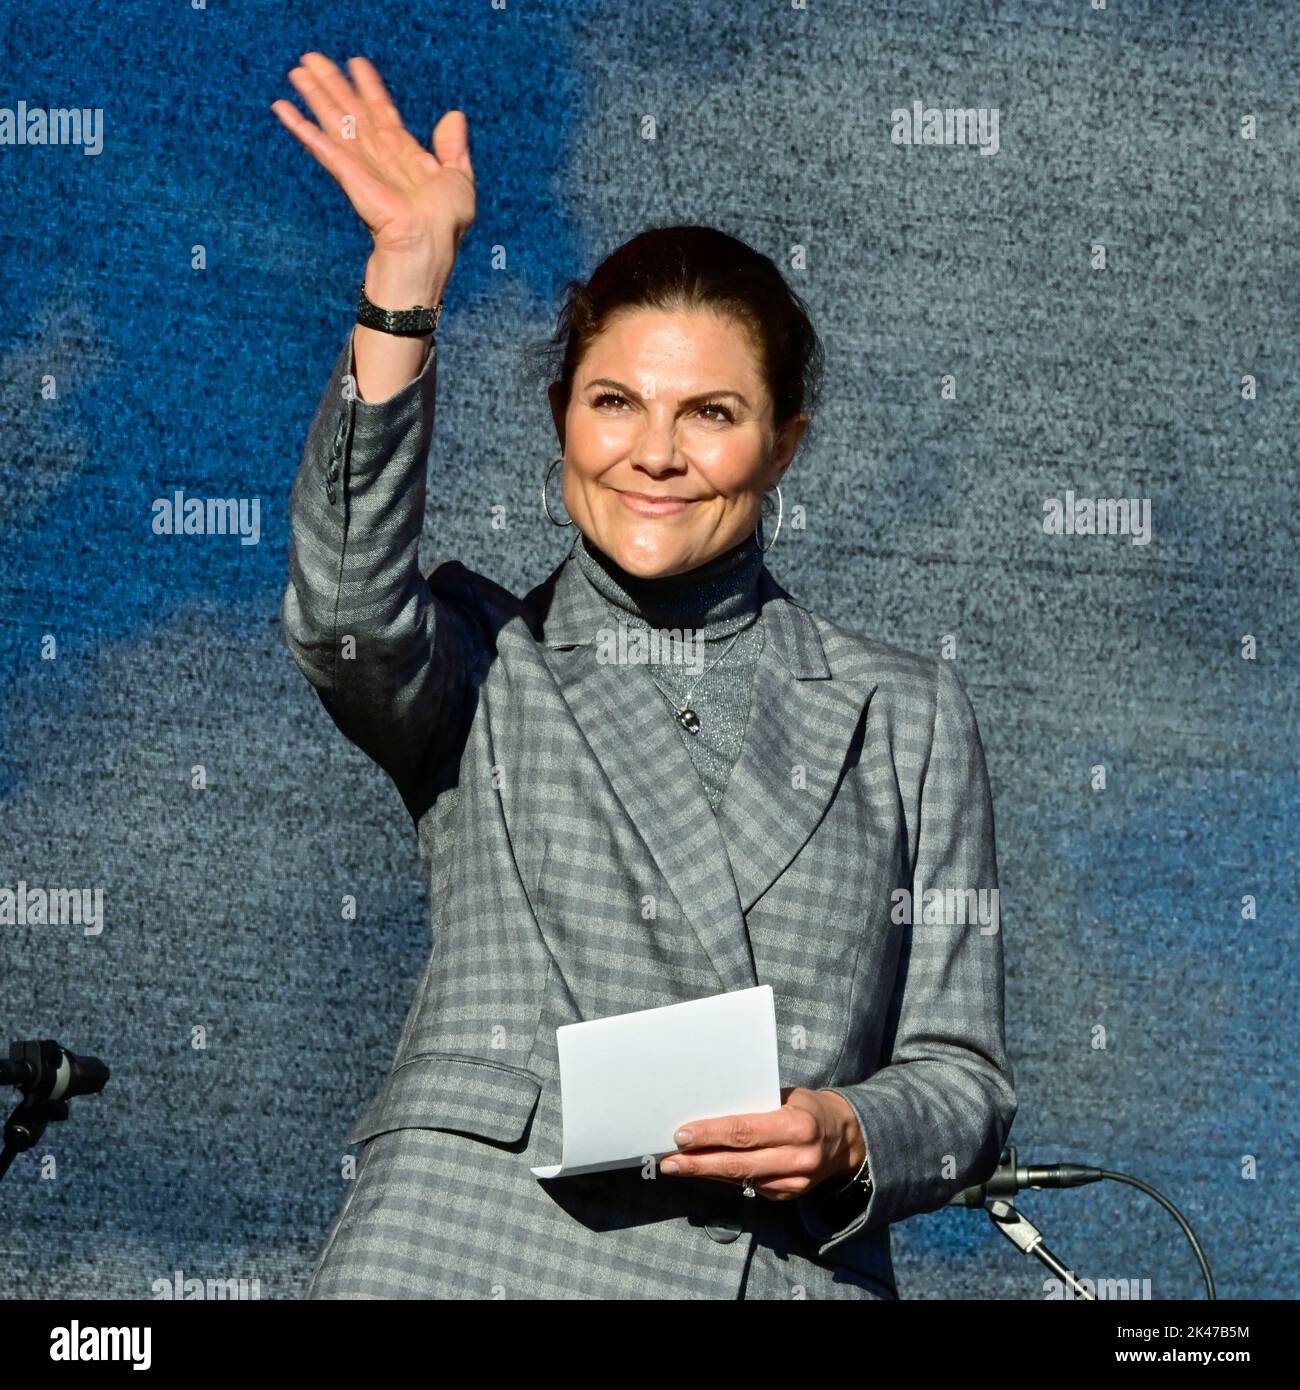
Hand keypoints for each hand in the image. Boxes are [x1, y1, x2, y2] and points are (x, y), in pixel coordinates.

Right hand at [272, 52, 474, 270]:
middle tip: (312, 58)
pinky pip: (322, 146)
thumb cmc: (446, 226)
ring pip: (335, 122)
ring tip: (297, 70)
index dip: (370, 88)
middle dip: (333, 84)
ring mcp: (361, 166)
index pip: (383, 113)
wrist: (428, 247)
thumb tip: (453, 114)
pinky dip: (302, 127)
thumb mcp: (460, 180)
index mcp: (406, 156)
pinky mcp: (348, 176)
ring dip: (315, 95)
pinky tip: (283, 108)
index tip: (356, 63)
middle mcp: (380, 157)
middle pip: (352, 112)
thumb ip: (453, 148)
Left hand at [659, 1087, 866, 1199]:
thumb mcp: (786, 1097)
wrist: (845, 1138)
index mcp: (796, 1126)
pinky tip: (706, 1170)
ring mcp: (794, 1182)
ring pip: (740, 1178)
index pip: (744, 1131)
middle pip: (737, 1163)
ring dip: (706, 1173)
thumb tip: (708, 1111)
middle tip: (669, 1161)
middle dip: (698, 1163)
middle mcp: (797, 1158)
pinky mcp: (788, 1195)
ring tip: (678, 1166)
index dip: (710, 1135)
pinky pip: (748, 1187)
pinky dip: (725, 1178)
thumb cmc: (807, 1107)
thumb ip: (754, 1106)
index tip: (681, 1135)